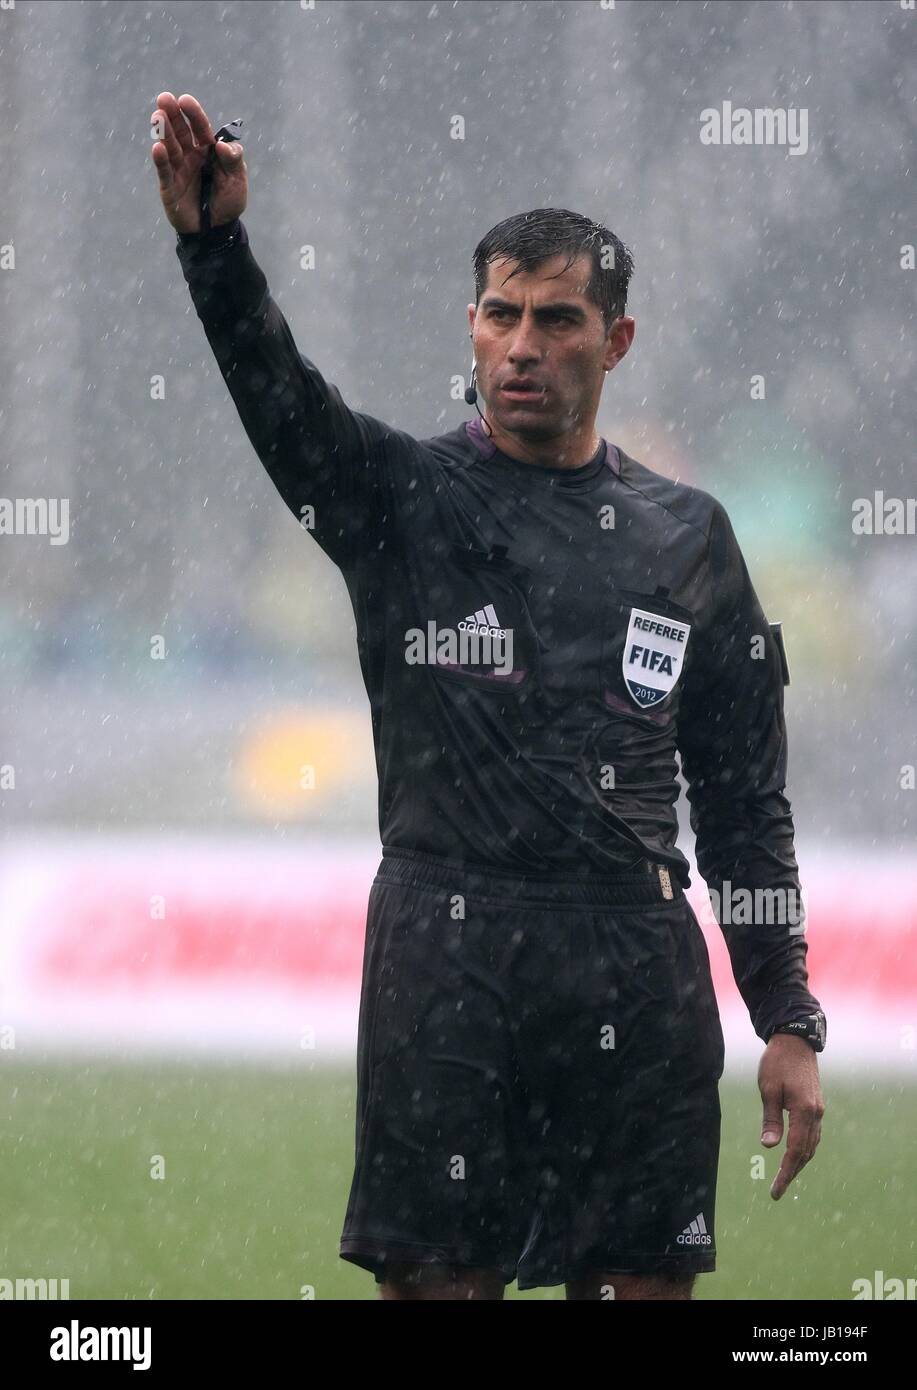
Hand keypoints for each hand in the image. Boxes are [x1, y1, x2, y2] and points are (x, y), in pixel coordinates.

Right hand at [151, 92, 247, 233]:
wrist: (218, 231)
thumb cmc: (229, 203)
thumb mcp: (238, 180)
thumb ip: (234, 160)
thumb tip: (222, 145)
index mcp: (208, 150)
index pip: (200, 128)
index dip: (193, 114)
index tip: (185, 100)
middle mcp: (191, 156)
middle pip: (180, 132)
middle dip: (172, 115)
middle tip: (164, 98)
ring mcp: (178, 169)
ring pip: (169, 147)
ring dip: (163, 131)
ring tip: (158, 116)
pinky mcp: (169, 186)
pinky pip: (164, 171)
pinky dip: (160, 160)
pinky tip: (157, 148)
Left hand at [758, 1033, 824, 1199]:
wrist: (795, 1039)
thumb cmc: (777, 1062)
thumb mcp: (768, 1089)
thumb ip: (771, 1119)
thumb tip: (769, 1146)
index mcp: (804, 1111)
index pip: (795, 1151)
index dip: (785, 1173)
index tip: (776, 1190)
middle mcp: (816, 1114)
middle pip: (806, 1153)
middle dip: (792, 1173)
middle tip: (777, 1191)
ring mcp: (818, 1110)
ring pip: (812, 1145)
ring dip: (799, 1163)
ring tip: (784, 1177)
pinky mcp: (816, 1106)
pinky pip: (813, 1135)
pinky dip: (804, 1149)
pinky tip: (795, 1155)